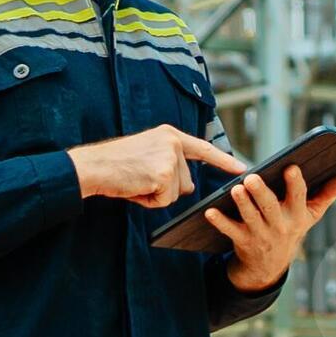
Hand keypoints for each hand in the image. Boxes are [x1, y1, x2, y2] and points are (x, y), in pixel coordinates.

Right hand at [68, 126, 244, 207]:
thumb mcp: (147, 153)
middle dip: (165, 189)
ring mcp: (169, 157)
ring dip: (156, 195)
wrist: (93, 166)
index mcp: (169, 135)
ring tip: (136, 181)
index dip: (223, 160)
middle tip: (140, 178)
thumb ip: (169, 162)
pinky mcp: (163, 173)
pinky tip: (135, 188)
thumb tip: (186, 186)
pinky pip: (164, 201)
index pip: (202, 148)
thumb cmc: (116, 165)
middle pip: (186, 183)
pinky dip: (148, 201)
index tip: (242, 168)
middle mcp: (173, 142)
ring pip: (176, 194)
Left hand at [208, 165, 335, 293]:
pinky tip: (210, 211)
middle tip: (252, 178)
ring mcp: (261, 235)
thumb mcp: (312, 215)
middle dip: (261, 193)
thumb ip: (329, 194)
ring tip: (236, 189)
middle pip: (271, 208)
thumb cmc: (291, 229)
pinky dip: (220, 222)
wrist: (270, 267)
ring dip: (242, 204)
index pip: (299, 197)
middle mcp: (280, 226)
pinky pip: (230, 231)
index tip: (291, 168)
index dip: (295, 184)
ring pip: (250, 218)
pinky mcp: (243, 242)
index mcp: (298, 216)